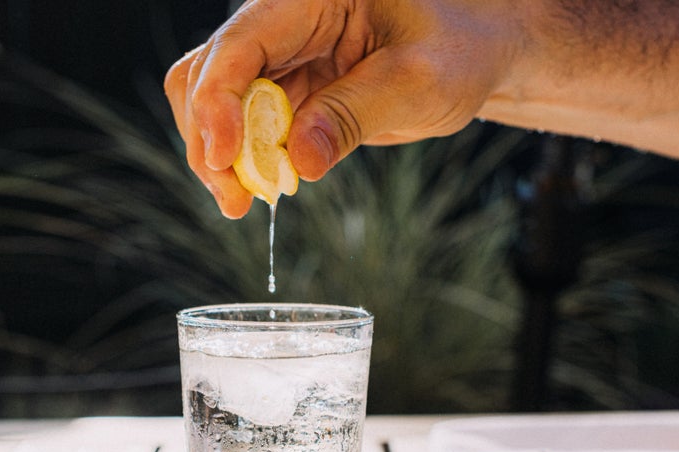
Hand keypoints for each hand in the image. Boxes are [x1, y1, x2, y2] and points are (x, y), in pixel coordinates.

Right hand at [164, 0, 517, 217]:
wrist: (472, 55)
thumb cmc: (457, 50)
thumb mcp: (417, 81)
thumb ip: (354, 115)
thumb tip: (298, 162)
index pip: (237, 45)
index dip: (217, 103)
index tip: (225, 159)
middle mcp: (281, 23)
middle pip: (206, 76)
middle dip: (209, 139)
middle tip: (236, 198)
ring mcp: (280, 59)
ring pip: (214, 105)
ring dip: (220, 158)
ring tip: (245, 202)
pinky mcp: (287, 92)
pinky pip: (244, 127)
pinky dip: (246, 161)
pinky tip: (265, 188)